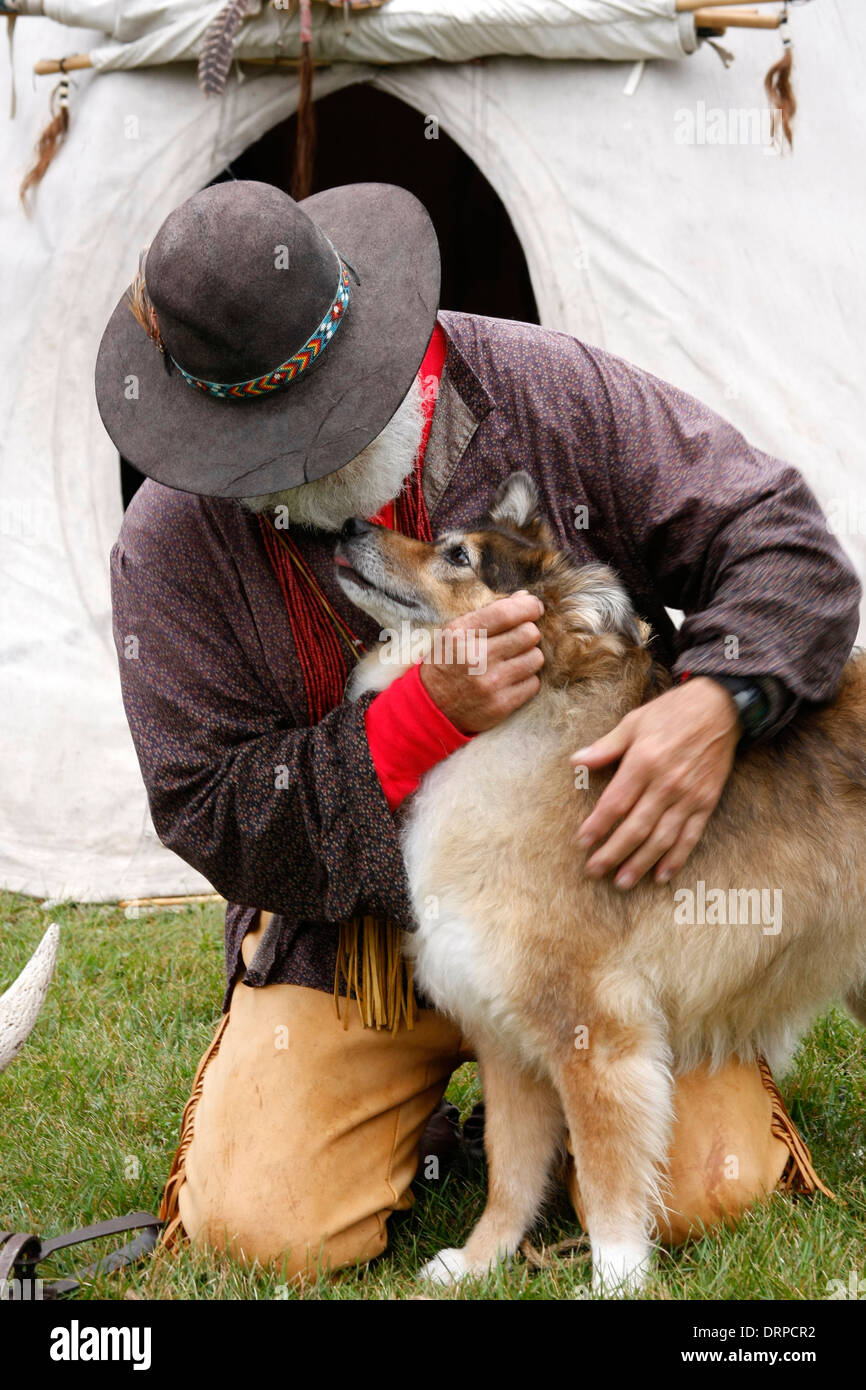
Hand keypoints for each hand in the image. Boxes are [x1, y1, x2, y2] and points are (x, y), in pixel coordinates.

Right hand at [419, 590, 544, 733]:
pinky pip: (533, 683)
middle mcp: (475, 657)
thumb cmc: (447, 662)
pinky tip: (510, 679)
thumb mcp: (455, 632)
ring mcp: (490, 683)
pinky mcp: (501, 705)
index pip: (507, 612)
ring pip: (536, 658)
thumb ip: (489, 613)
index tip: (534, 607)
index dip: (528, 606)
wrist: (432, 707)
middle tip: (518, 638)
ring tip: (513, 660)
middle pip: (529, 634)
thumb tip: (526, 598)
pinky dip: (526, 679)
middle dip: (528, 632)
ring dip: (529, 656)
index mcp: (460, 634)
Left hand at [571, 677, 739, 887]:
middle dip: (613, 853)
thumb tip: (575, 761)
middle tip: (595, 871)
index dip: (597, 826)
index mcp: (643, 762)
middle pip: (635, 828)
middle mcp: (666, 784)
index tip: (582, 843)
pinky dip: (676, 858)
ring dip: (641, 863)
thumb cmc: (671, 713)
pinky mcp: (706, 802)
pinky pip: (690, 836)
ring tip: (623, 882)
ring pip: (661, 839)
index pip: (615, 803)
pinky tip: (661, 876)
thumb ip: (605, 747)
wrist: (720, 708)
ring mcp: (689, 796)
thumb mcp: (633, 722)